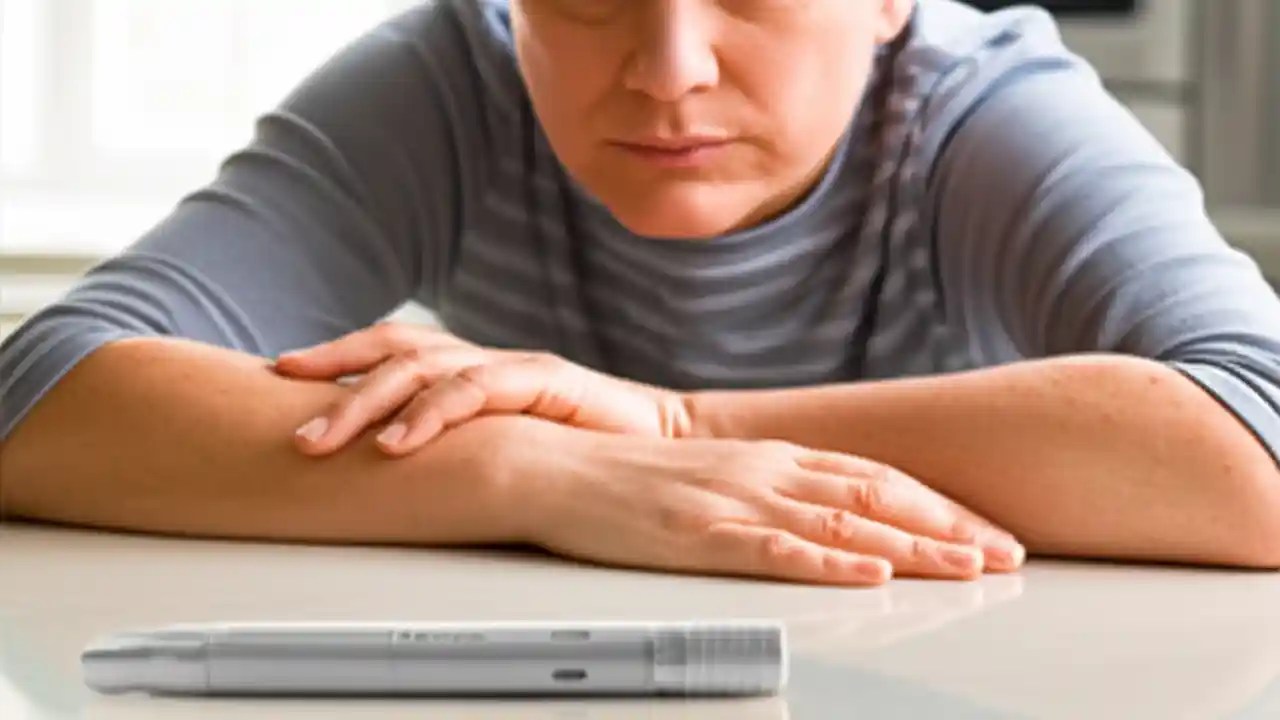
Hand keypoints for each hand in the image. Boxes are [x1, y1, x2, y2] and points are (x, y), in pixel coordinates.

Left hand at [272, 322, 686, 456]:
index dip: (334, 355)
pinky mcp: (545, 379)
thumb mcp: (503, 446)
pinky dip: (431, 415)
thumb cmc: (582, 449)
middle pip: (393, 350)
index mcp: (470, 369)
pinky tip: (397, 444)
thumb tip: (379, 473)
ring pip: (423, 366)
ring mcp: (512, 365)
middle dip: (331, 374)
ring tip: (322, 441)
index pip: (390, 348)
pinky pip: (477, 389)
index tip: (279, 373)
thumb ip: (456, 445)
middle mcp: (484, 359)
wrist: (662, 443)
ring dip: (365, 403)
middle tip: (282, 416)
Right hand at [515, 424, 1025, 584]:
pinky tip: (865, 575)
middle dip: (948, 527)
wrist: (555, 464)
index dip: (938, 504)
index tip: (986, 530)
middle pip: (876, 498)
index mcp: (770, 457)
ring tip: (966, 569)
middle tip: (1006, 555)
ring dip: (910, 548)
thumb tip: (821, 509)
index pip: (875, 478)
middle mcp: (764, 470)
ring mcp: (734, 500)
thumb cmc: (628, 476)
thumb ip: (769, 484)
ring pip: (840, 525)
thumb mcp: (713, 471)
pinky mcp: (698, 533)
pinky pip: (773, 549)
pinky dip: (826, 563)